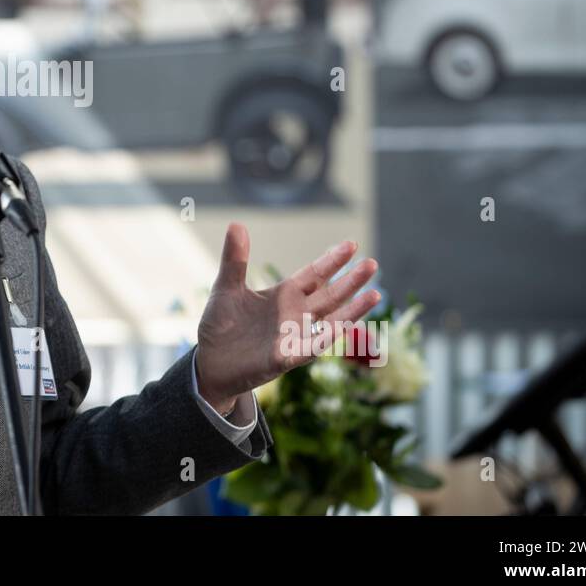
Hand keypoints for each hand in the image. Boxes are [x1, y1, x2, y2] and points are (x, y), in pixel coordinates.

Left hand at [195, 223, 380, 413]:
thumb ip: (235, 259)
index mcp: (284, 295)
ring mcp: (294, 337)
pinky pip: (310, 348)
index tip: (352, 245)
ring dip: (352, 310)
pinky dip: (325, 338)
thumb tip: (236, 224)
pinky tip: (341, 328)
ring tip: (374, 295)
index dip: (332, 261)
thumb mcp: (227, 286)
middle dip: (351, 281)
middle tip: (372, 263)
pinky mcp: (285, 358)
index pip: (314, 275)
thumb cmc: (221, 324)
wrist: (210, 362)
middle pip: (330, 295)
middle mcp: (295, 315)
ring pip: (331, 322)